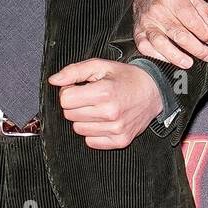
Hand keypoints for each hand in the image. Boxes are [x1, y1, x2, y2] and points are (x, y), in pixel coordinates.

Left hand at [48, 59, 163, 149]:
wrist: (154, 91)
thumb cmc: (126, 77)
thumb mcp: (101, 66)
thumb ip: (74, 71)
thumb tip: (54, 81)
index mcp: (104, 92)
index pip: (65, 99)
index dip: (69, 91)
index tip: (79, 88)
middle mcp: (110, 113)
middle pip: (70, 115)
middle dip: (75, 104)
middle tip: (90, 97)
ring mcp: (116, 129)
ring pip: (78, 129)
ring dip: (84, 118)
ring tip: (98, 108)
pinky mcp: (120, 141)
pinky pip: (90, 141)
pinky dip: (93, 132)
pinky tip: (104, 120)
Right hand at [134, 0, 207, 68]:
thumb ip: (202, 8)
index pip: (191, 20)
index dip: (204, 33)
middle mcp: (158, 11)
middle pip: (179, 34)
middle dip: (197, 48)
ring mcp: (146, 23)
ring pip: (161, 43)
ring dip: (177, 56)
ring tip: (189, 63)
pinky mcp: (138, 32)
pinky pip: (145, 48)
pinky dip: (158, 56)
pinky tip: (169, 60)